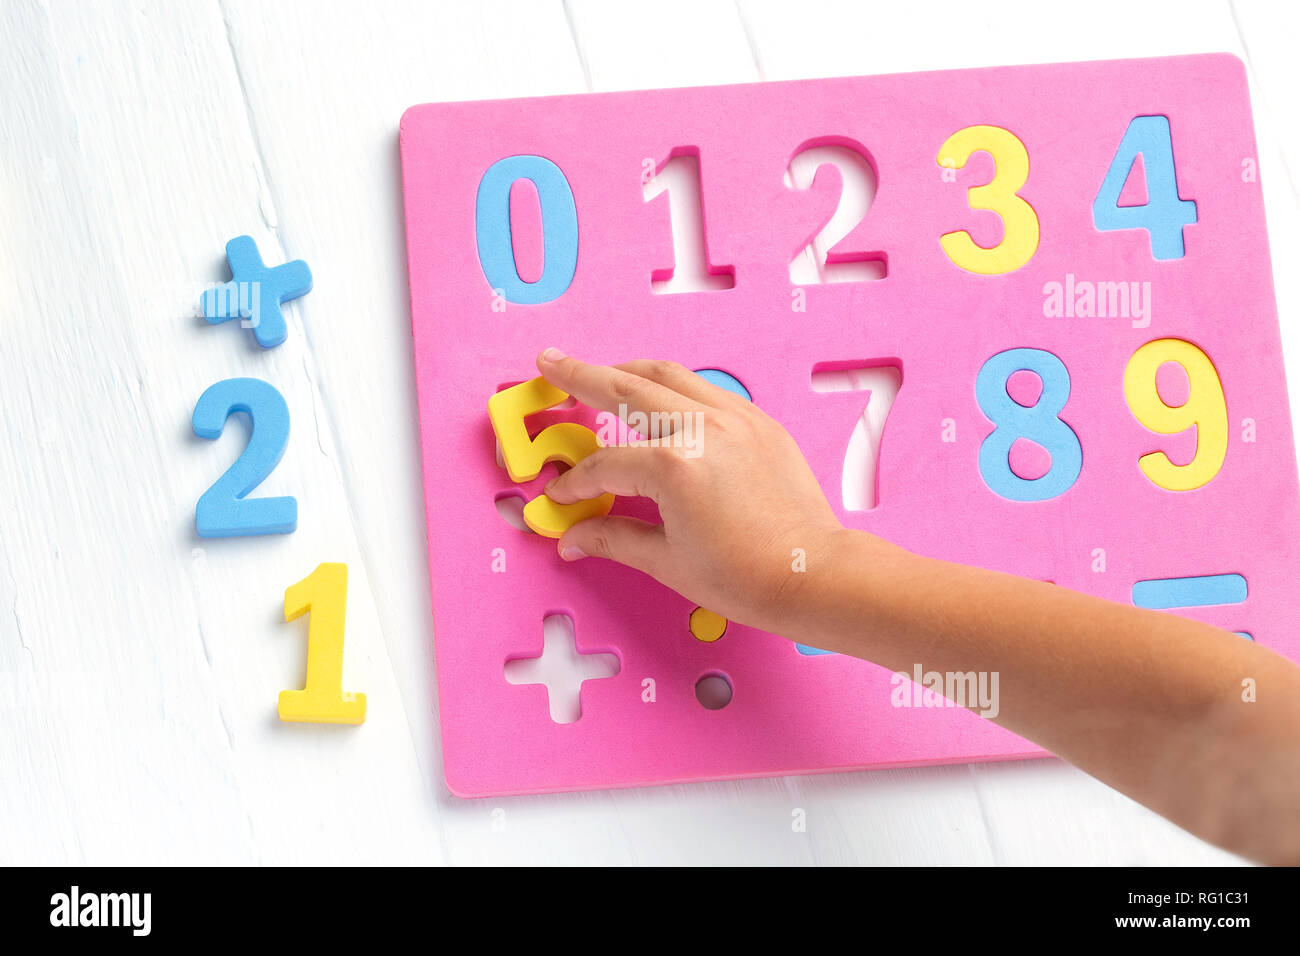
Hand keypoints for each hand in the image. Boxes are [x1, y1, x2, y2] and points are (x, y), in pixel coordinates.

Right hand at [535, 349, 853, 634]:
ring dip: (628, 370)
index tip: (562, 497)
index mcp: (673, 466)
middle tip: (551, 363)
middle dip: (581, 376)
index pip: (604, 465)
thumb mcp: (667, 561)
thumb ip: (613, 538)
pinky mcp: (759, 423)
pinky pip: (707, 391)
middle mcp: (703, 429)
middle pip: (626, 389)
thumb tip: (574, 537)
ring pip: (669, 376)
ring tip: (600, 371)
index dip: (576, 483)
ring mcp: (735, 419)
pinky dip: (675, 388)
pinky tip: (660, 398)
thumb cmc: (747, 576)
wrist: (812, 573)